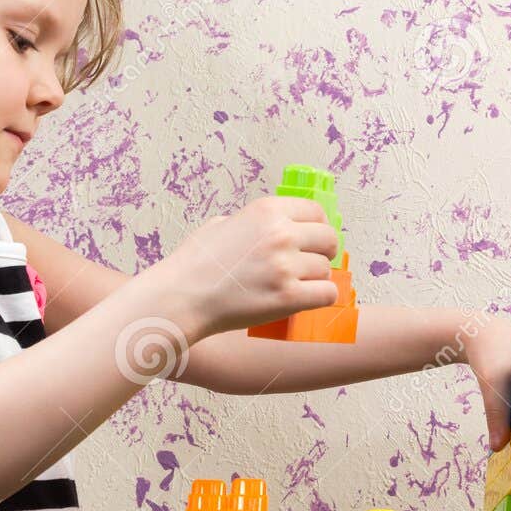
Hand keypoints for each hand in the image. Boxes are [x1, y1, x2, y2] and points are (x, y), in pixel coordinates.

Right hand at [153, 197, 340, 341]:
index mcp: (266, 211)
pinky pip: (327, 294)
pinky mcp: (288, 297)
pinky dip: (320, 298)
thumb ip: (254, 222)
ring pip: (325, 270)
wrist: (182, 297)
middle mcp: (280, 234)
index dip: (319, 226)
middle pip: (328, 239)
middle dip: (323, 252)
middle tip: (312, 263)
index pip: (316, 211)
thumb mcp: (222, 224)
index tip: (316, 237)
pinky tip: (305, 299)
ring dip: (315, 278)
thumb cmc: (195, 264)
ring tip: (295, 285)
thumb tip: (274, 225)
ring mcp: (285, 266)